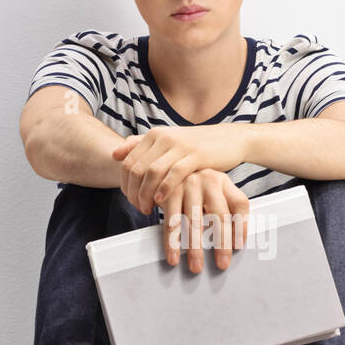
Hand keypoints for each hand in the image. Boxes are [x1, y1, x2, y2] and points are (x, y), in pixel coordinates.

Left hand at [111, 126, 247, 215]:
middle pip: (136, 168)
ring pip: (152, 172)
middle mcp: (164, 138)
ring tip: (147, 209)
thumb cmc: (196, 146)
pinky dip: (164, 189)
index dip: (125, 184)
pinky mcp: (196, 155)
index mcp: (154, 135)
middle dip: (133, 193)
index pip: (128, 162)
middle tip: (138, 208)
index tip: (131, 200)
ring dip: (145, 194)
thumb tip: (115, 155)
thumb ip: (140, 146)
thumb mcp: (167, 143)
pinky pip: (174, 173)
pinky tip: (160, 201)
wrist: (229, 139)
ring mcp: (180, 145)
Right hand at [159, 168, 249, 272]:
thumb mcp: (212, 188)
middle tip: (222, 263)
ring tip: (196, 267)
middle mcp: (207, 180)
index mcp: (223, 180)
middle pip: (220, 216)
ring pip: (195, 223)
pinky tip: (174, 256)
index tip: (239, 246)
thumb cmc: (194, 184)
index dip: (242, 226)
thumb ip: (225, 206)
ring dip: (195, 248)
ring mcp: (187, 186)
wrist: (165, 163)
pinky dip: (172, 243)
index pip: (240, 203)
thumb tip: (237, 239)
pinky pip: (171, 223)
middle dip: (221, 243)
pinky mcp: (168, 193)